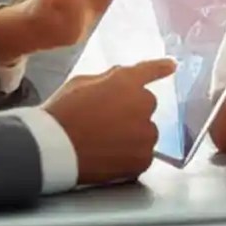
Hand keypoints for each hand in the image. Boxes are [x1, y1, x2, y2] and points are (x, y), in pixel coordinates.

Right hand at [43, 58, 175, 185]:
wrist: (53, 150)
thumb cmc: (60, 114)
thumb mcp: (80, 84)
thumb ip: (107, 80)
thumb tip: (121, 78)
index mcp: (126, 82)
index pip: (149, 71)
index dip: (161, 68)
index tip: (172, 66)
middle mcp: (143, 104)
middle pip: (145, 106)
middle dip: (131, 112)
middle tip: (104, 124)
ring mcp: (146, 133)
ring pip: (145, 132)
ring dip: (132, 136)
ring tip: (104, 144)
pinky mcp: (143, 159)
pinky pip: (142, 155)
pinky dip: (129, 157)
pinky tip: (108, 157)